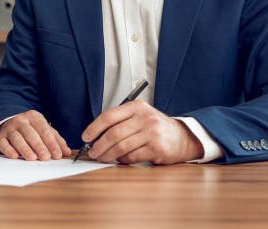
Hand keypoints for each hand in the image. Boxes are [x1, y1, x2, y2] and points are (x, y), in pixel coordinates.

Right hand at [0, 110, 70, 160]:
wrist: (8, 123)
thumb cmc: (30, 129)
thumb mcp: (44, 130)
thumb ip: (56, 140)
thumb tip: (67, 152)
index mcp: (34, 117)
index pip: (44, 130)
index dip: (51, 143)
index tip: (58, 154)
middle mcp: (20, 121)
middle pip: (30, 133)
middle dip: (39, 146)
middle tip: (46, 157)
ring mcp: (9, 128)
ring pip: (17, 138)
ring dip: (25, 148)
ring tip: (32, 158)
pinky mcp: (0, 137)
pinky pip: (3, 143)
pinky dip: (9, 150)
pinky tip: (15, 156)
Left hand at [82, 100, 202, 164]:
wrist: (182, 137)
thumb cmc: (154, 127)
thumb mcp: (138, 116)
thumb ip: (119, 122)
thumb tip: (94, 136)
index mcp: (136, 107)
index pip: (109, 116)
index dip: (94, 128)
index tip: (85, 137)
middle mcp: (145, 118)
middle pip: (113, 134)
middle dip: (99, 145)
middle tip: (92, 152)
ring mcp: (152, 133)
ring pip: (121, 147)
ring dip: (108, 155)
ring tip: (102, 158)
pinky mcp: (158, 148)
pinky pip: (132, 156)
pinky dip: (123, 160)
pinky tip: (121, 159)